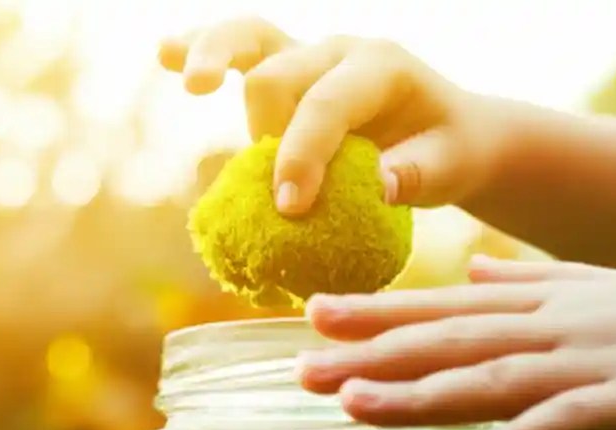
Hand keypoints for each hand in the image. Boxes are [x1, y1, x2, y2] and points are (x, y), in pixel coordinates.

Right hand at [158, 17, 505, 214]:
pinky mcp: (285, 68)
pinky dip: (198, 47)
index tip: (290, 208)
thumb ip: (419, 175)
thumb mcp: (451, 168)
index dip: (302, 154)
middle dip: (267, 135)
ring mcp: (308, 53)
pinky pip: (238, 49)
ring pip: (248, 36)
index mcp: (381, 66)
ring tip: (191, 84)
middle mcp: (338, 49)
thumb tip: (380, 185)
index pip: (326, 103)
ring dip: (212, 59)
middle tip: (281, 195)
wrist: (452, 133)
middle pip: (277, 75)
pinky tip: (163, 53)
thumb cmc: (450, 153)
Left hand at [296, 257, 615, 429]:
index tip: (314, 318)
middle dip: (375, 355)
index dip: (380, 312)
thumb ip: (539, 280)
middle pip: (454, 340)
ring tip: (353, 408)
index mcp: (554, 299)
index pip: (450, 304)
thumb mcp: (609, 292)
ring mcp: (598, 362)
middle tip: (302, 372)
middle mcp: (563, 324)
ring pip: (492, 378)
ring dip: (420, 395)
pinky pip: (567, 427)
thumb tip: (477, 264)